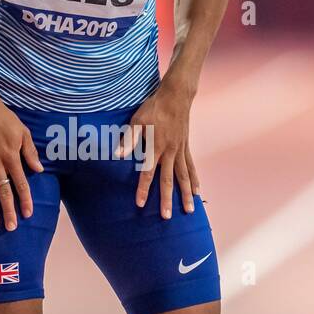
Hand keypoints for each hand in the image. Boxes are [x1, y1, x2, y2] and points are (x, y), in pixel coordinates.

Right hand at [0, 95, 43, 229]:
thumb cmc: (4, 118)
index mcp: (12, 157)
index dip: (25, 200)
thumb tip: (39, 169)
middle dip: (8, 210)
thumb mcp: (23, 132)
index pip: (21, 184)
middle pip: (4, 192)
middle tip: (10, 227)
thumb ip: (30, 152)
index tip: (27, 214)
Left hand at [119, 85, 200, 217]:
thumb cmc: (153, 107)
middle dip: (166, 200)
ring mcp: (180, 150)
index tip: (140, 204)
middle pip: (168, 180)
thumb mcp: (137, 121)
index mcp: (156, 147)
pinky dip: (194, 180)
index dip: (143, 189)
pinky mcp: (186, 147)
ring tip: (189, 211)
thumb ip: (128, 140)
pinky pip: (191, 167)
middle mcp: (170, 152)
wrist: (176, 96)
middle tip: (166, 217)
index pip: (148, 173)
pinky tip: (196, 191)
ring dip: (185, 195)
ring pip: (184, 177)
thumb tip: (117, 155)